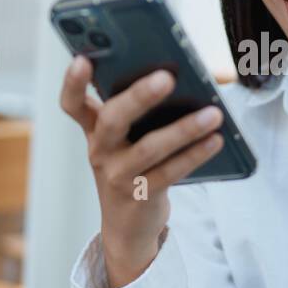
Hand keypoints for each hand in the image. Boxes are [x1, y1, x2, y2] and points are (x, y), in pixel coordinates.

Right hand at [59, 55, 223, 287]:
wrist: (128, 227)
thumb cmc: (135, 167)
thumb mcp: (131, 137)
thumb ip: (157, 106)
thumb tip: (215, 74)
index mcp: (94, 129)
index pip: (73, 104)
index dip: (73, 83)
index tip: (82, 60)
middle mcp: (100, 150)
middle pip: (112, 119)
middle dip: (139, 96)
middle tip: (167, 77)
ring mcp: (118, 174)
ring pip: (149, 148)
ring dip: (184, 129)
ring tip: (213, 114)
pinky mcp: (140, 195)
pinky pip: (170, 172)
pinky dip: (194, 155)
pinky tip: (215, 141)